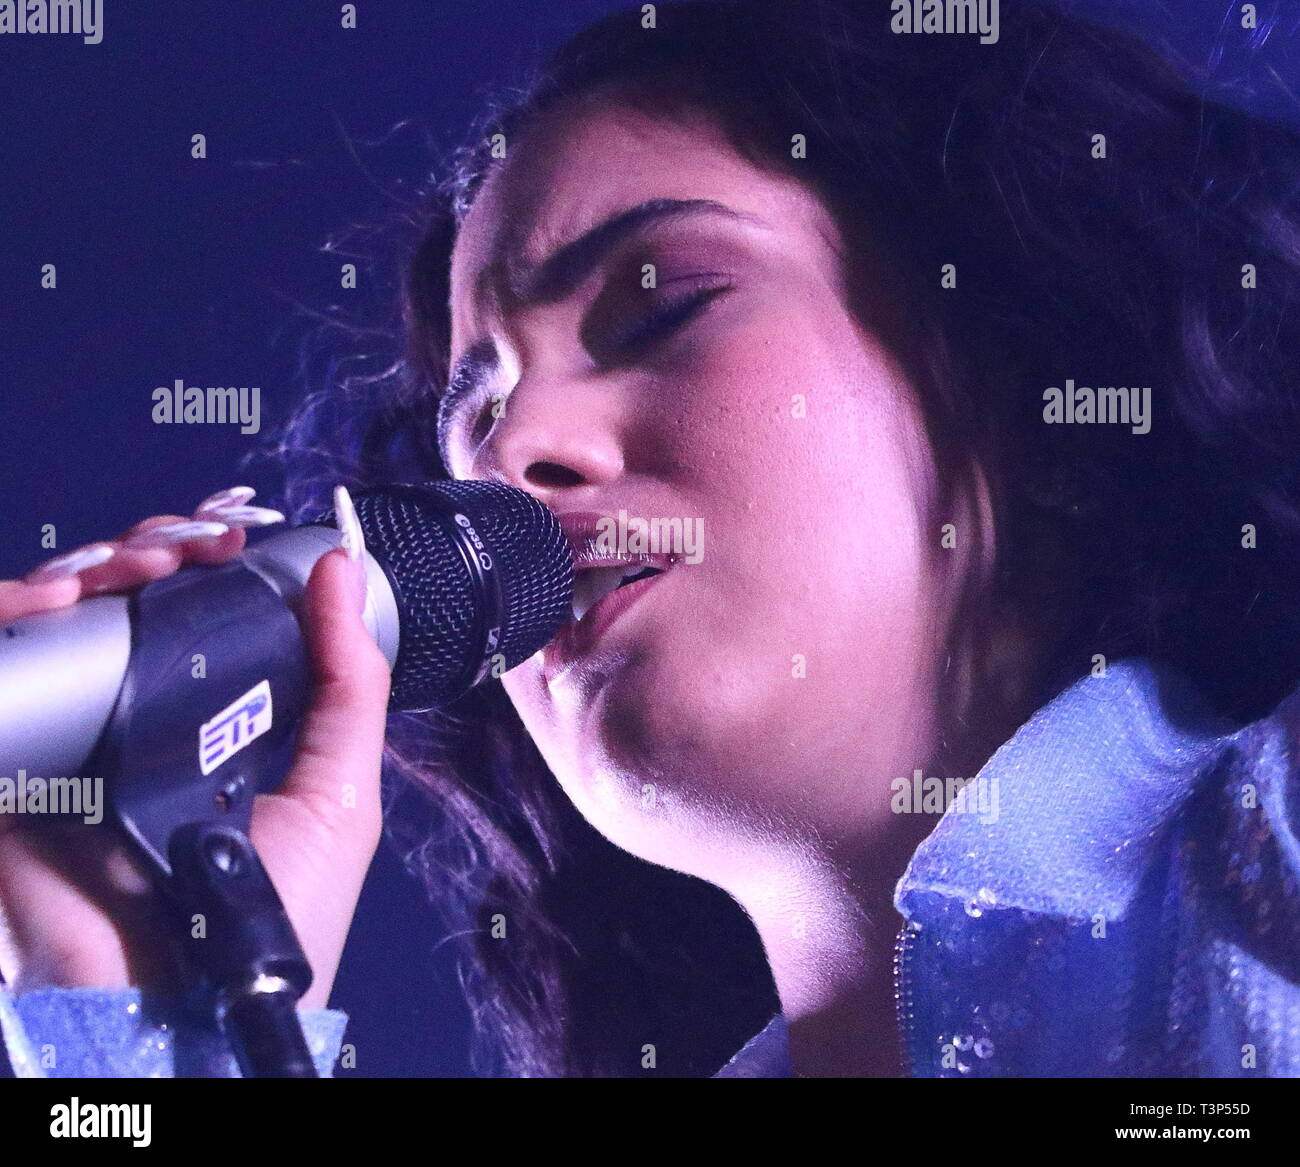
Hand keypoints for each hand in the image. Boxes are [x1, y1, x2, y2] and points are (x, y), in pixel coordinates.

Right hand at [0, 487, 390, 1009]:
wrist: (189, 1007)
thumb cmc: (281, 912)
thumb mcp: (343, 792)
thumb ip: (350, 685)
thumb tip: (346, 571)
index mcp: (223, 716)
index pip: (203, 610)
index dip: (209, 560)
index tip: (230, 535)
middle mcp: (147, 715)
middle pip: (128, 600)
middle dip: (150, 550)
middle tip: (180, 549)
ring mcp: (79, 733)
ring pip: (62, 619)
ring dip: (89, 568)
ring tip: (125, 569)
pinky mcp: (19, 758)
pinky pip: (2, 666)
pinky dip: (12, 617)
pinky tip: (55, 601)